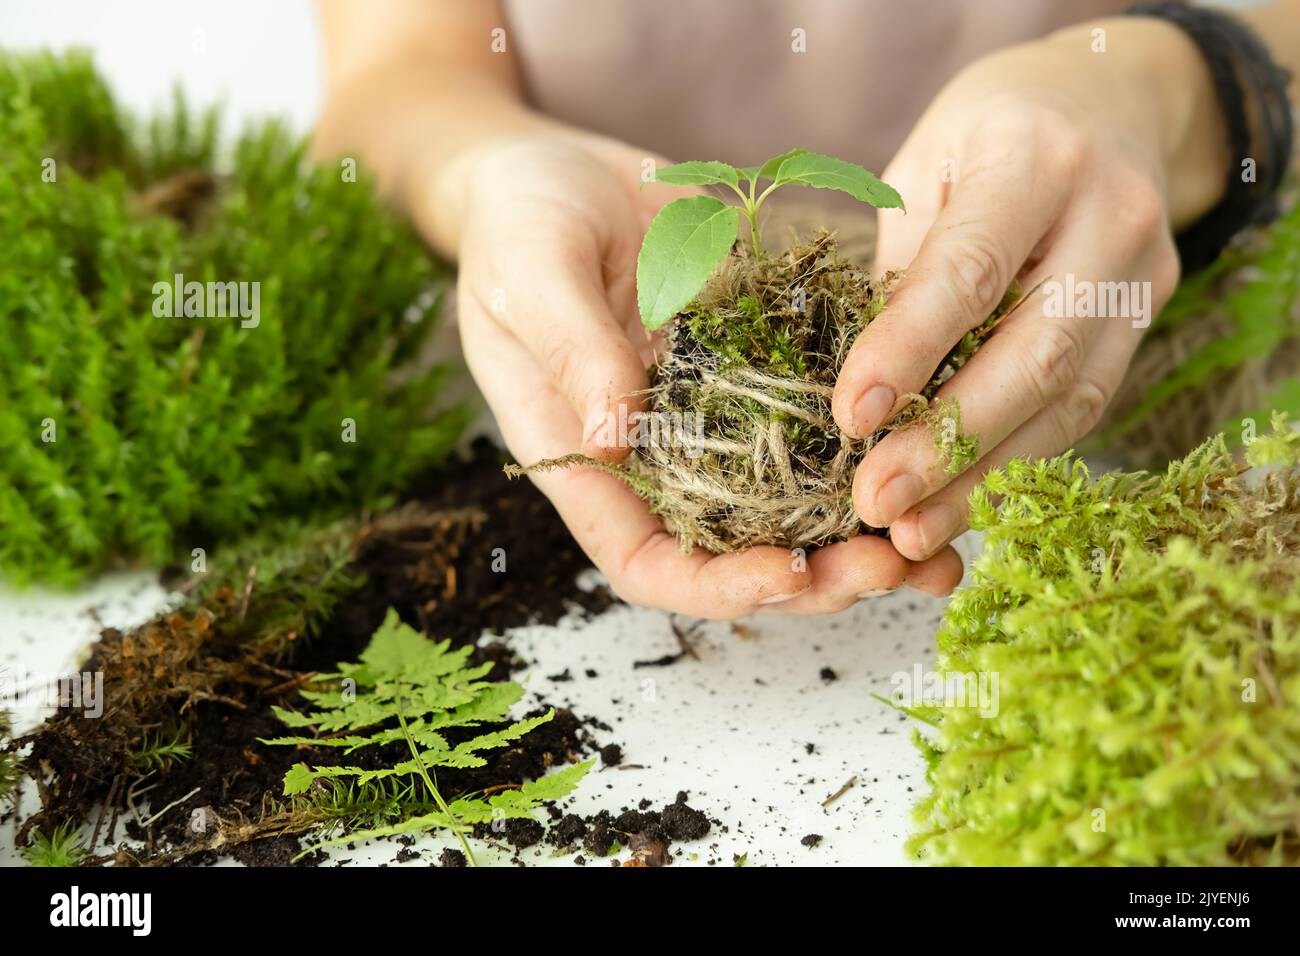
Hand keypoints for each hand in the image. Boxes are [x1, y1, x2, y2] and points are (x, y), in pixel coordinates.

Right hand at [453, 137, 962, 616]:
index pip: (650, 563)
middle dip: (817, 576)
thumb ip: (570, 350)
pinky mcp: (759, 372)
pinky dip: (876, 450)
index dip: (720, 586)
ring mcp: (713, 419)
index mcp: (590, 462)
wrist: (557, 171)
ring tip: (937, 546)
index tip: (790, 571)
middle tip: (895, 562)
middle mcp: (659, 458)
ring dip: (863, 534)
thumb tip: (613, 441)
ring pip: (793, 507)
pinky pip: (820, 428)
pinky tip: (935, 448)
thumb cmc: (517, 224)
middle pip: (739, 555)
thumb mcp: (530, 275)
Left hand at [833, 18, 1226, 561]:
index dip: (907, 353)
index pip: (969, 273)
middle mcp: (1106, 217)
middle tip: (876, 502)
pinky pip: (1083, 407)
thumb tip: (857, 395)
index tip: (849, 419)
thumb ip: (900, 268)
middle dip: (949, 443)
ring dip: (983, 478)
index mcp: (1032, 158)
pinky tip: (961, 503)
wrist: (1106, 102)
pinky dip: (1018, 463)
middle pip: (1032, 353)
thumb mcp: (924, 168)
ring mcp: (1141, 275)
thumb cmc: (984, 135)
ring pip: (1068, 398)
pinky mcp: (1147, 319)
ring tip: (911, 531)